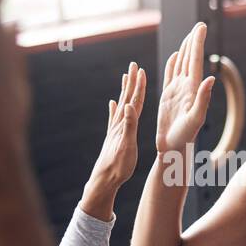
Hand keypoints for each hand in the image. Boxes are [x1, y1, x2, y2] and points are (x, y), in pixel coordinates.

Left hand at [81, 62, 145, 219]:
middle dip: (132, 82)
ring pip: (122, 105)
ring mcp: (114, 130)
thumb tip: (127, 104)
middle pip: (127, 98)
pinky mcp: (112, 137)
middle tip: (134, 65)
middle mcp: (119, 124)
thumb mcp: (127, 147)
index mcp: (125, 125)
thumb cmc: (118, 167)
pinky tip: (114, 103)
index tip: (141, 70)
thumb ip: (129, 126)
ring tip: (125, 77)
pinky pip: (115, 118)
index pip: (133, 101)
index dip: (138, 86)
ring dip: (125, 91)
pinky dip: (115, 108)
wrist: (104, 180)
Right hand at [156, 22, 215, 154]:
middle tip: (199, 25)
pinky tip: (175, 55)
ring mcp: (178, 91)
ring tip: (189, 36)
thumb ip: (203, 99)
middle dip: (194, 42)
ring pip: (181, 65)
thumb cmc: (185, 137)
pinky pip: (170, 75)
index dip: (198, 43)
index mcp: (193, 89)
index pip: (196, 60)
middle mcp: (187, 87)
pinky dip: (173, 64)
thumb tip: (211, 79)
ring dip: (185, 50)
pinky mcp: (168, 96)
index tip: (201, 26)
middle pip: (190, 59)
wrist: (173, 148)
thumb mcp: (195, 118)